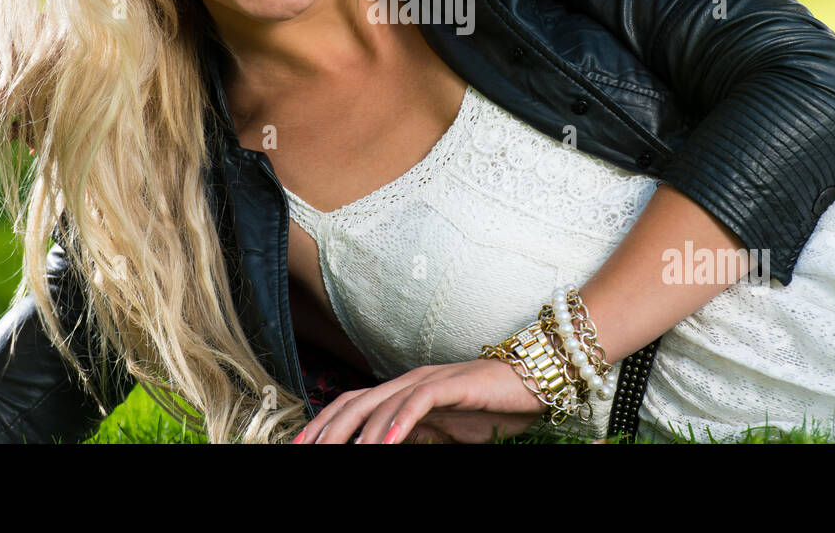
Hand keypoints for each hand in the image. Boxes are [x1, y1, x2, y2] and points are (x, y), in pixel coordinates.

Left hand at [292, 357, 547, 443]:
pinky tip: (382, 443)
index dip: (322, 424)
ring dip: (358, 432)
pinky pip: (419, 402)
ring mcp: (430, 380)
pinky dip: (398, 422)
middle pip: (356, 402)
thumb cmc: (490, 408)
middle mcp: (409, 381)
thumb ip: (414, 436)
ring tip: (342, 454)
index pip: (351, 404)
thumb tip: (382, 446)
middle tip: (306, 452)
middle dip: (327, 430)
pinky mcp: (453, 385)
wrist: (534, 382)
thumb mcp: (443, 431)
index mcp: (402, 392)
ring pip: (382, 403)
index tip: (301, 447)